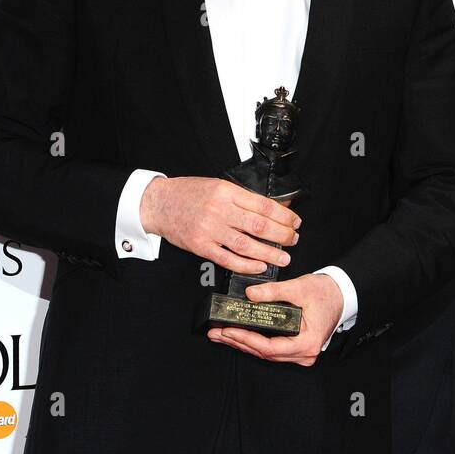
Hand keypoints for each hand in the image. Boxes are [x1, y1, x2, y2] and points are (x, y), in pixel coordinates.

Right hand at [139, 176, 298, 273]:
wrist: (159, 202)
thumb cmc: (190, 193)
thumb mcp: (220, 186)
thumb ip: (244, 198)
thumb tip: (274, 207)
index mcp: (228, 192)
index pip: (264, 205)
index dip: (284, 215)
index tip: (295, 222)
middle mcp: (220, 210)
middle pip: (259, 225)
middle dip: (282, 235)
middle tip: (293, 240)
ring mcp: (210, 229)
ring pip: (246, 244)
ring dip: (269, 253)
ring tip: (283, 257)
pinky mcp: (201, 246)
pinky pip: (228, 259)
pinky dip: (246, 265)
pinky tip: (259, 267)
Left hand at [207, 273, 344, 365]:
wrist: (342, 294)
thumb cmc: (327, 293)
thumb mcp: (299, 288)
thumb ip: (273, 292)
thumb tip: (249, 295)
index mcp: (307, 342)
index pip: (270, 347)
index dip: (247, 340)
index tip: (228, 331)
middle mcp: (304, 353)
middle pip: (265, 353)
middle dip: (238, 342)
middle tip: (217, 333)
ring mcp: (300, 353)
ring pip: (267, 353)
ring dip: (243, 344)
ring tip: (222, 334)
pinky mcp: (296, 348)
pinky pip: (272, 350)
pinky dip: (255, 343)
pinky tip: (240, 336)